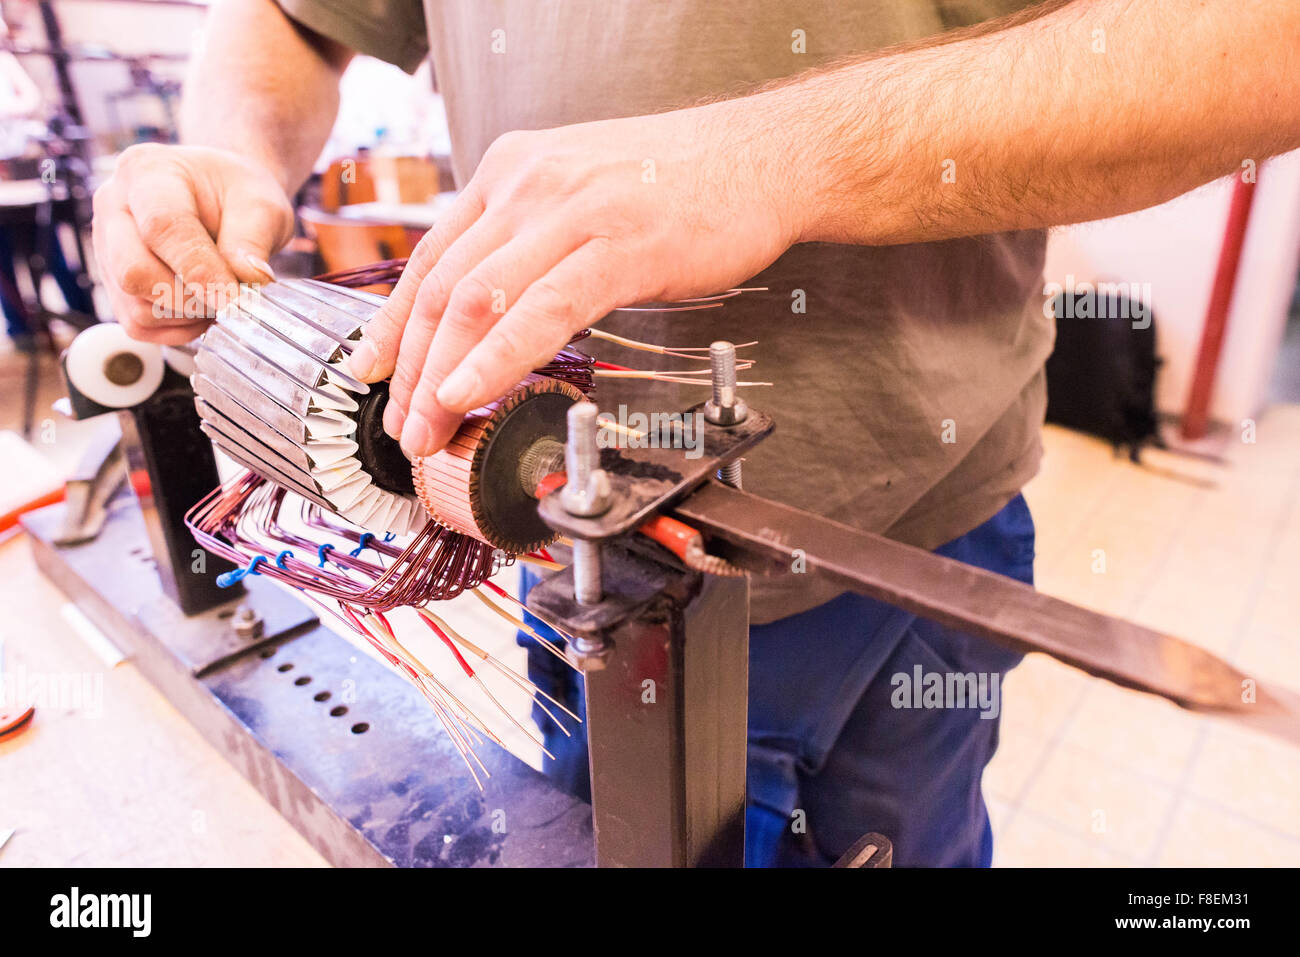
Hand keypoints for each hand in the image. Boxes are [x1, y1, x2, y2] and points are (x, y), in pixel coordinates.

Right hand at [91, 143, 294, 343]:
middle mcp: (114, 207)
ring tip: (221, 298)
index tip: (234, 298)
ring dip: (187, 316)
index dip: (200, 270)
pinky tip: (204, 310)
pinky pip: (137, 325)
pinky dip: (176, 329)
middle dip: (190, 298)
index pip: (162, 227)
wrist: (221, 196)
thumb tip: (249, 280)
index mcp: (147, 172)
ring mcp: (107, 248)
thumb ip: (252, 240)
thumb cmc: (237, 194)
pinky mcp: (113, 283)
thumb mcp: (260, 205)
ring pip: (135, 307)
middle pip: (133, 272)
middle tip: (232, 298)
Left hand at [347, 99, 805, 456]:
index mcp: (513, 171)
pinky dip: (496, 359)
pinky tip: (468, 394)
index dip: (395, 323)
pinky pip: (541, 311)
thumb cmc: (681, 184)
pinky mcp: (618, 246)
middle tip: (400, 425)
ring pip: (479, 302)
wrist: (763, 157)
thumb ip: (531, 238)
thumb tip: (493, 305)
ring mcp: (572, 213)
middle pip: (445, 287)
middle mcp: (529, 184)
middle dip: (411, 368)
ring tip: (426, 429)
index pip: (431, 255)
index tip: (374, 372)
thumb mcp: (580, 192)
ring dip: (441, 376)